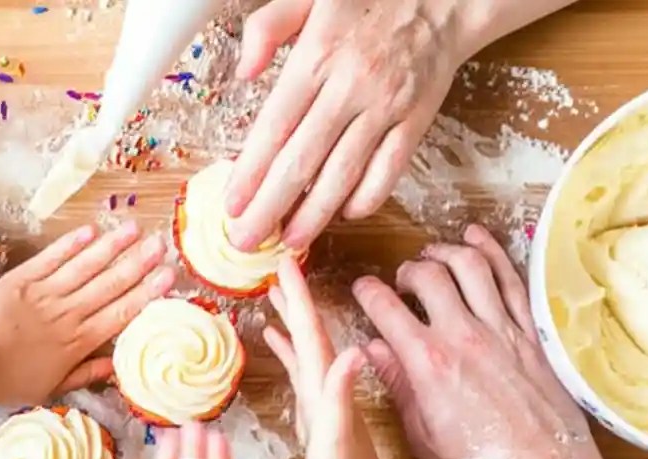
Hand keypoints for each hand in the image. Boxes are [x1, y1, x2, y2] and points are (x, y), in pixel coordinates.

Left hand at [0, 222, 173, 405]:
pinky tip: (91, 230)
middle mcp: (69, 313)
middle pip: (110, 285)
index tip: (169, 276)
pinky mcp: (23, 279)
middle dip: (138, 263)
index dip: (147, 293)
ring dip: (111, 247)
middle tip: (161, 244)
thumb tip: (116, 365)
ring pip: (86, 267)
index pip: (121, 313)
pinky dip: (71, 245)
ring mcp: (47, 293)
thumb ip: (87, 374)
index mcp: (79, 342)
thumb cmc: (10, 381)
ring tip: (134, 229)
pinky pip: (52, 259)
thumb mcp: (53, 388)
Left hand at [226, 0, 462, 249]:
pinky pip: (388, 172)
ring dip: (313, 216)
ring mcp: (386, 108)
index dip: (250, 173)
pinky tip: (341, 215)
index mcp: (317, 56)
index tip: (231, 205)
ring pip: (343, 176)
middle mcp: (350, 87)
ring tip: (289, 241)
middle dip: (270, 208)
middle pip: (302, 162)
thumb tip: (242, 73)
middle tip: (246, 239)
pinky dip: (365, 200)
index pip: (274, 128)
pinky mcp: (416, 122)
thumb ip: (268, 27)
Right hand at [262, 257, 390, 458]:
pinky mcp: (321, 409)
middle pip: (311, 329)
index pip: (313, 331)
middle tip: (278, 262)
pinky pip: (302, 365)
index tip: (285, 262)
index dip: (299, 296)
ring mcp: (326, 395)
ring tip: (275, 289)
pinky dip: (289, 346)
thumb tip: (355, 350)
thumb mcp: (338, 440)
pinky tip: (276, 335)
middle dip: (296, 295)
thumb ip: (341, 396)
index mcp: (331, 384)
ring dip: (293, 316)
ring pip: (307, 343)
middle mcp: (331, 383)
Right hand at [352, 225, 615, 458]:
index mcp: (428, 365)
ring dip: (445, 252)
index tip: (362, 290)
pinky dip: (492, 252)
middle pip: (428, 276)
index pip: (387, 309)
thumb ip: (398, 387)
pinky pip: (510, 280)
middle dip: (406, 270)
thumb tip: (373, 351)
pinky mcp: (532, 336)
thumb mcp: (424, 438)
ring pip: (470, 266)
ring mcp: (503, 332)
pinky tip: (476, 240)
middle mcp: (464, 338)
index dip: (368, 293)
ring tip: (432, 255)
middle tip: (400, 281)